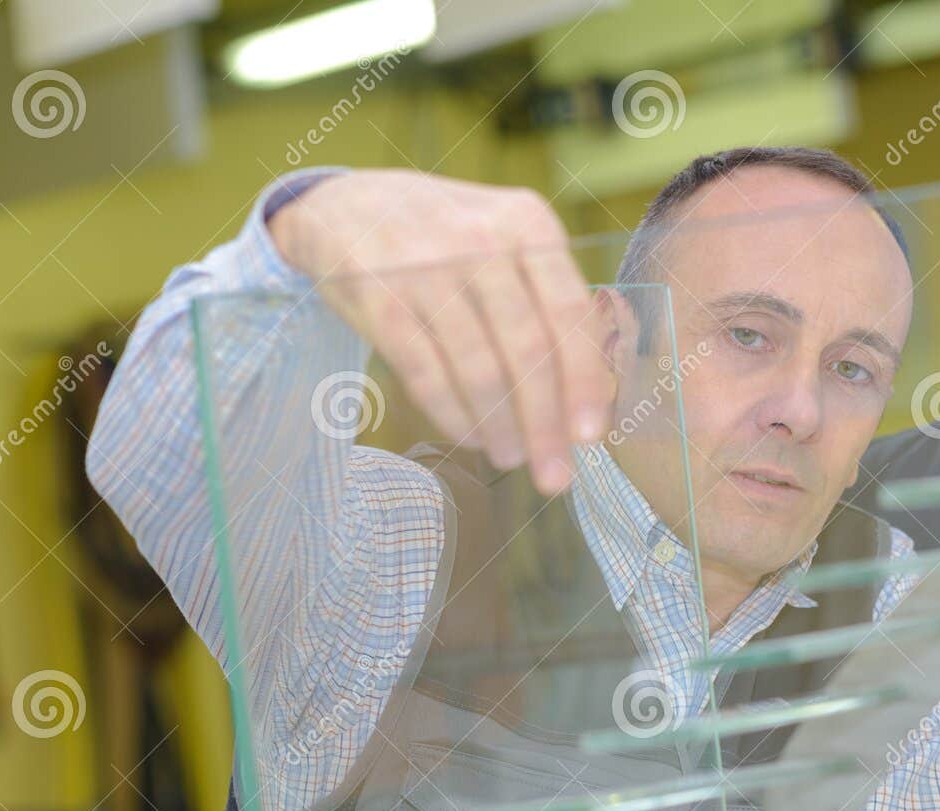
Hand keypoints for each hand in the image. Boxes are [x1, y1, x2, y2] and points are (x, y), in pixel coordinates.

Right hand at [269, 169, 611, 491]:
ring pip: (479, 369)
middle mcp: (482, 239)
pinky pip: (427, 374)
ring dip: (500, 427)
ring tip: (512, 457)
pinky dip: (453, 415)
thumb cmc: (447, 238)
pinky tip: (471, 437)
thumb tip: (585, 396)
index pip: (570, 313)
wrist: (347, 206)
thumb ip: (545, 300)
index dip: (584, 381)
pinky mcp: (380, 297)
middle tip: (554, 475)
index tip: (592, 435)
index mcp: (528, 223)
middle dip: (545, 424)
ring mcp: (426, 267)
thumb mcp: (505, 240)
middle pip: (528, 351)